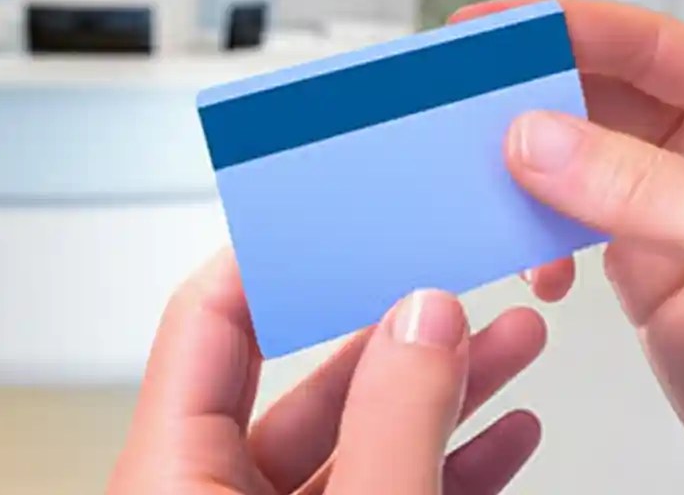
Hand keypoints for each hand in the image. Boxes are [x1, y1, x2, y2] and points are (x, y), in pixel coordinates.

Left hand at [107, 253, 546, 493]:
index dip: (272, 259)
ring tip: (512, 341)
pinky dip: (445, 464)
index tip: (341, 216)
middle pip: (301, 383)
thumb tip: (424, 318)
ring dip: (442, 394)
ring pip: (356, 440)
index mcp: (172, 475)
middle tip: (454, 275)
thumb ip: (391, 424)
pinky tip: (504, 434)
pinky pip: (381, 489)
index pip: (205, 323)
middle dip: (399, 331)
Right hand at [456, 0, 683, 493]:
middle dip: (523, 96)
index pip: (646, 46)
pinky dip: (528, 242)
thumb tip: (540, 142)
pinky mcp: (637, 268)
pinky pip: (559, 231)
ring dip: (515, 170)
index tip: (486, 34)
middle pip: (592, 94)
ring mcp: (667, 210)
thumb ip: (654, 187)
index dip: (560, 28)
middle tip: (456, 104)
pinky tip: (533, 265)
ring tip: (475, 183)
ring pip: (566, 161)